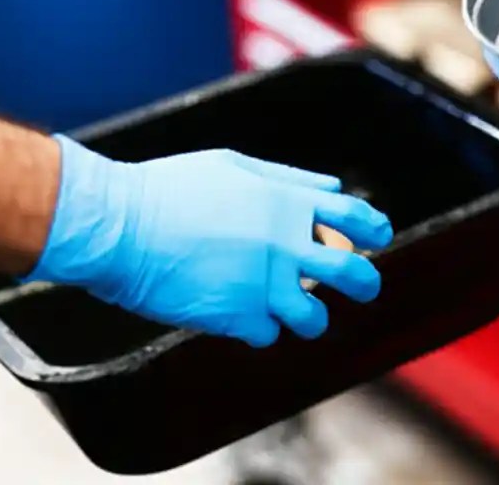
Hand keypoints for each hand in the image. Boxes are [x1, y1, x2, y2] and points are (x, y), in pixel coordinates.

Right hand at [28, 136, 392, 346]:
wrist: (119, 226)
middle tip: (365, 286)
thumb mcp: (233, 165)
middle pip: (352, 273)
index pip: (353, 216)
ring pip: (314, 317)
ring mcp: (263, 283)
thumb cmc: (169, 189)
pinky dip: (258, 327)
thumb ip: (286, 180)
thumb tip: (330, 190)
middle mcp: (284, 244)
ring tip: (296, 312)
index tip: (379, 238)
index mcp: (286, 202)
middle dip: (366, 282)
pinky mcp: (236, 316)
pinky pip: (267, 334)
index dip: (374, 228)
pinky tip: (239, 314)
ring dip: (309, 317)